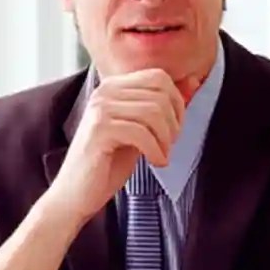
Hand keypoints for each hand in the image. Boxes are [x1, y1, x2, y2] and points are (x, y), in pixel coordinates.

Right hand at [44, 69, 197, 224]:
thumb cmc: (109, 163)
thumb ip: (162, 107)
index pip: (159, 76)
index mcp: (114, 86)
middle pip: (159, 93)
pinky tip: (154, 162)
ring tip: (161, 155)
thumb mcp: (142, 131)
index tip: (174, 129)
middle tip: (168, 146)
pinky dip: (156, 150)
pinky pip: (142, 132)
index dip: (176, 102)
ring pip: (153, 112)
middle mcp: (105, 91)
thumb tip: (193, 82)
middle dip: (173, 122)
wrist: (76, 193)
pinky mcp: (99, 129)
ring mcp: (100, 108)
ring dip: (166, 138)